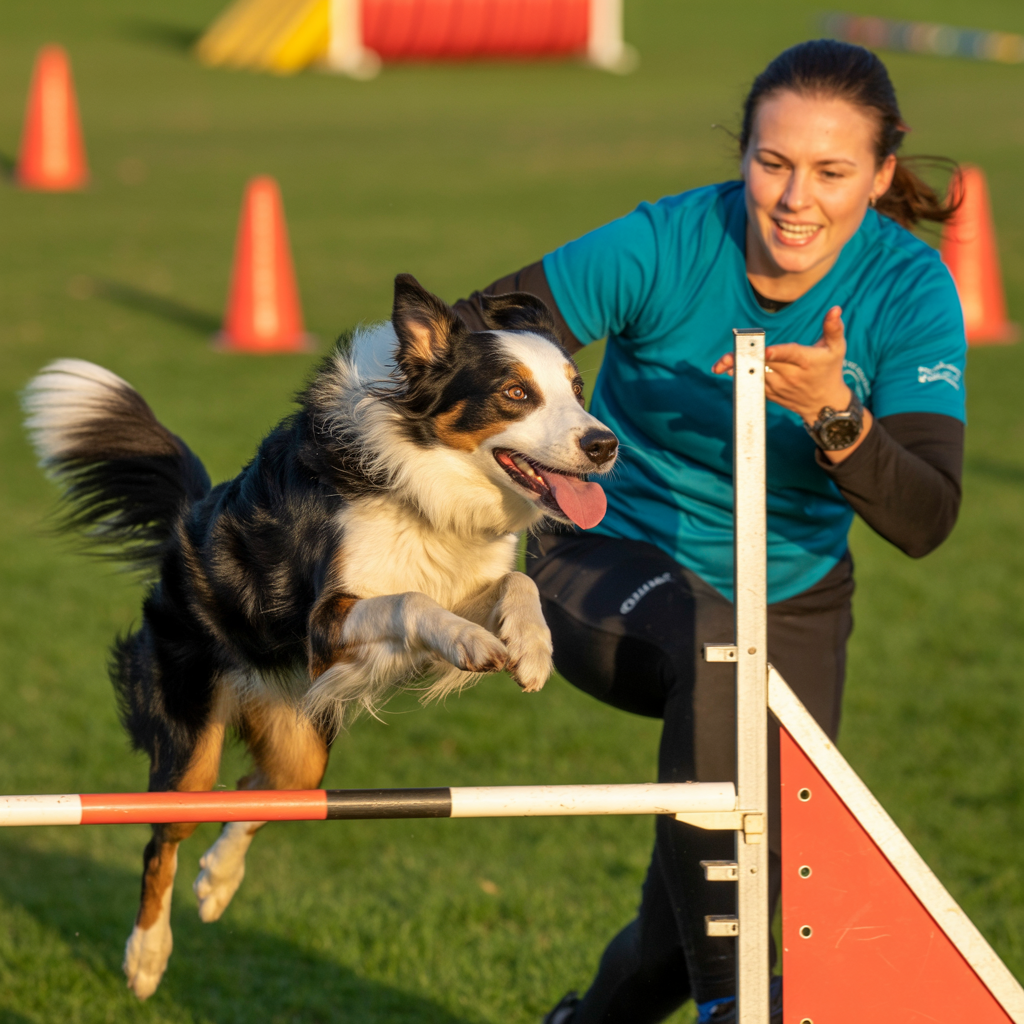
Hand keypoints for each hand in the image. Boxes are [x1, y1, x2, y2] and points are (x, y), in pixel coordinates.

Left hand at [711, 305, 871, 462]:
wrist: (824, 403)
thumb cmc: (829, 370)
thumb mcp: (837, 348)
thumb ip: (833, 328)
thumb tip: (835, 308)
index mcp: (806, 362)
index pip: (790, 355)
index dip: (776, 353)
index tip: (764, 351)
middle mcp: (791, 376)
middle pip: (766, 365)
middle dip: (746, 359)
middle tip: (726, 357)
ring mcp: (780, 387)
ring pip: (757, 376)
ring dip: (739, 368)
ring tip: (722, 362)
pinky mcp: (771, 394)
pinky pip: (754, 385)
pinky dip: (741, 376)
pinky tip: (728, 368)